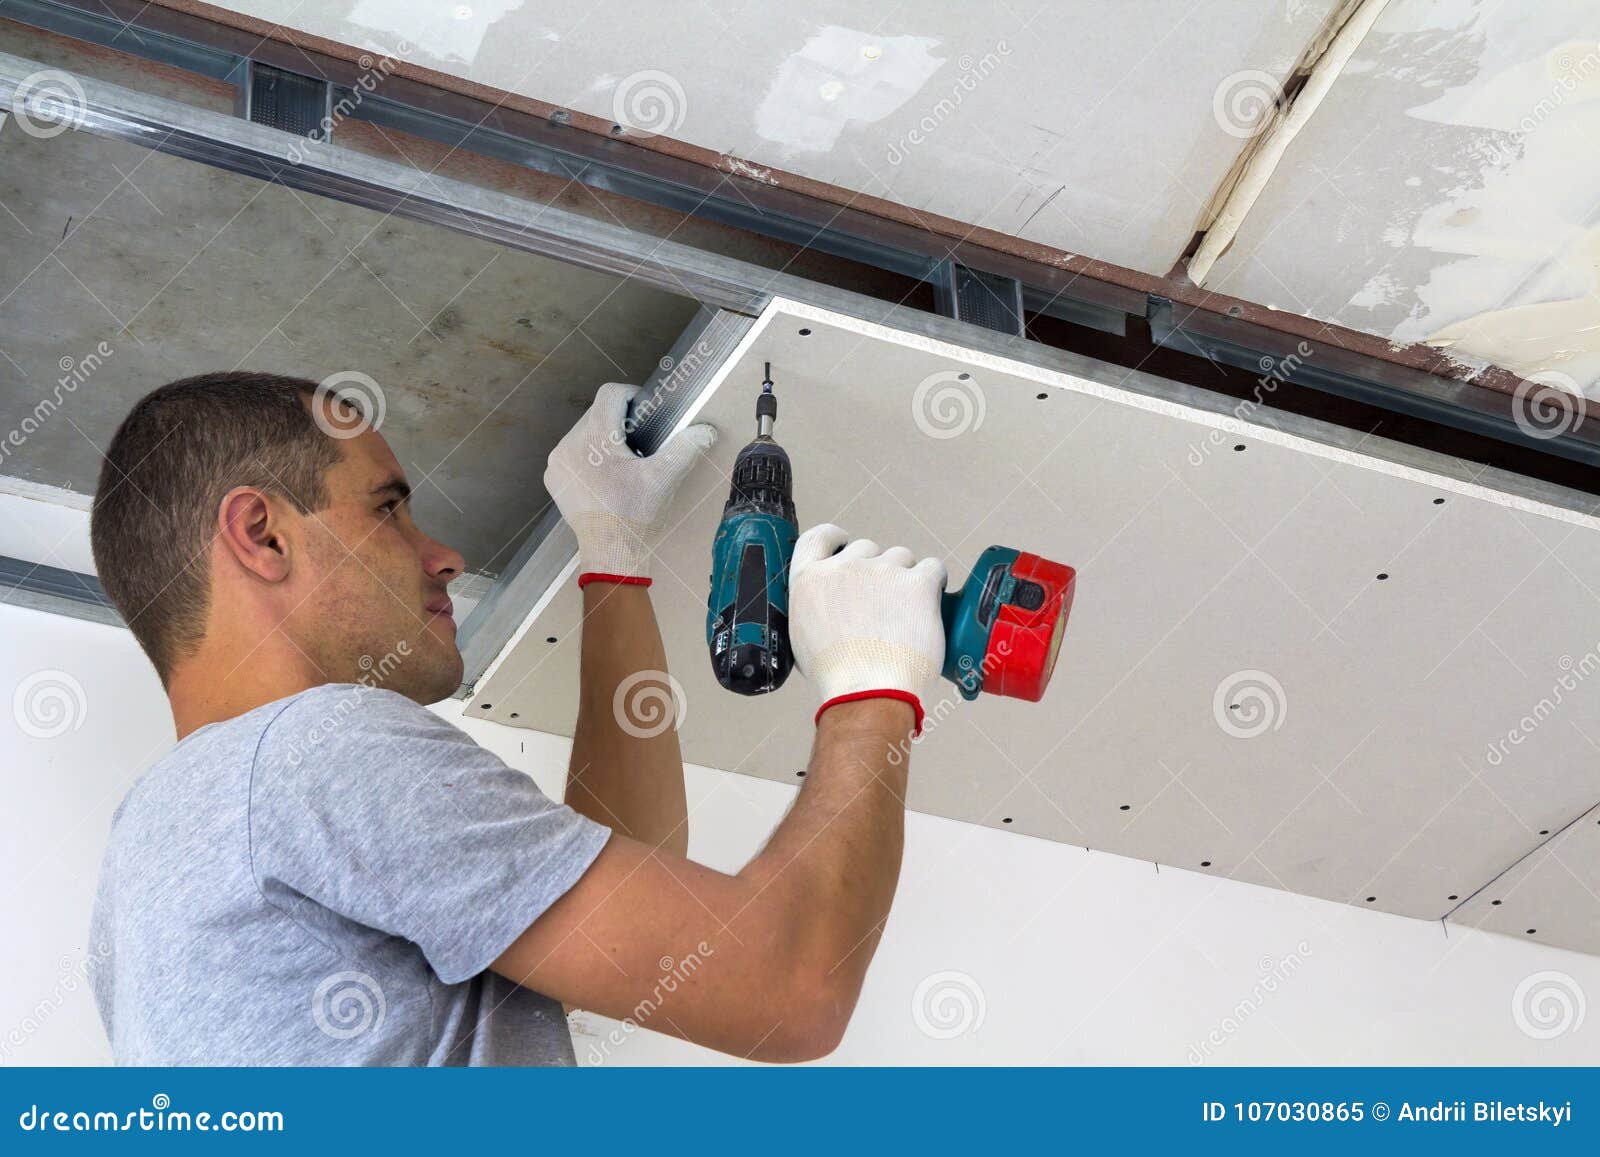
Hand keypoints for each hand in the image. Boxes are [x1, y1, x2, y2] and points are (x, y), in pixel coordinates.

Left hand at [545, 382, 716, 581]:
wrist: (611, 553)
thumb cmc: (635, 515)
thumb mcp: (664, 478)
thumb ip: (686, 447)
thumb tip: (706, 430)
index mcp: (594, 437)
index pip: (610, 394)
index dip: (631, 396)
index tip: (644, 414)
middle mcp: (569, 444)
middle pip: (596, 413)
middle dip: (618, 423)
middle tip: (639, 446)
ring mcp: (558, 463)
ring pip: (583, 433)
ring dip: (602, 440)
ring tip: (622, 464)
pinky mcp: (554, 478)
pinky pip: (572, 454)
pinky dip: (587, 458)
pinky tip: (604, 478)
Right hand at [789, 524, 946, 732]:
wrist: (868, 692)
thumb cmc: (838, 675)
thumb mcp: (803, 635)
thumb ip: (814, 605)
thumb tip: (827, 601)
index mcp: (810, 578)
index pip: (819, 536)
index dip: (836, 538)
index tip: (845, 544)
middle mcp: (843, 566)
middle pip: (866, 549)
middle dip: (876, 570)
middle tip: (884, 603)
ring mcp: (881, 571)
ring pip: (901, 557)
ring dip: (905, 576)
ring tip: (907, 612)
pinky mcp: (916, 582)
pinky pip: (933, 568)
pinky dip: (934, 583)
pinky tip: (931, 604)